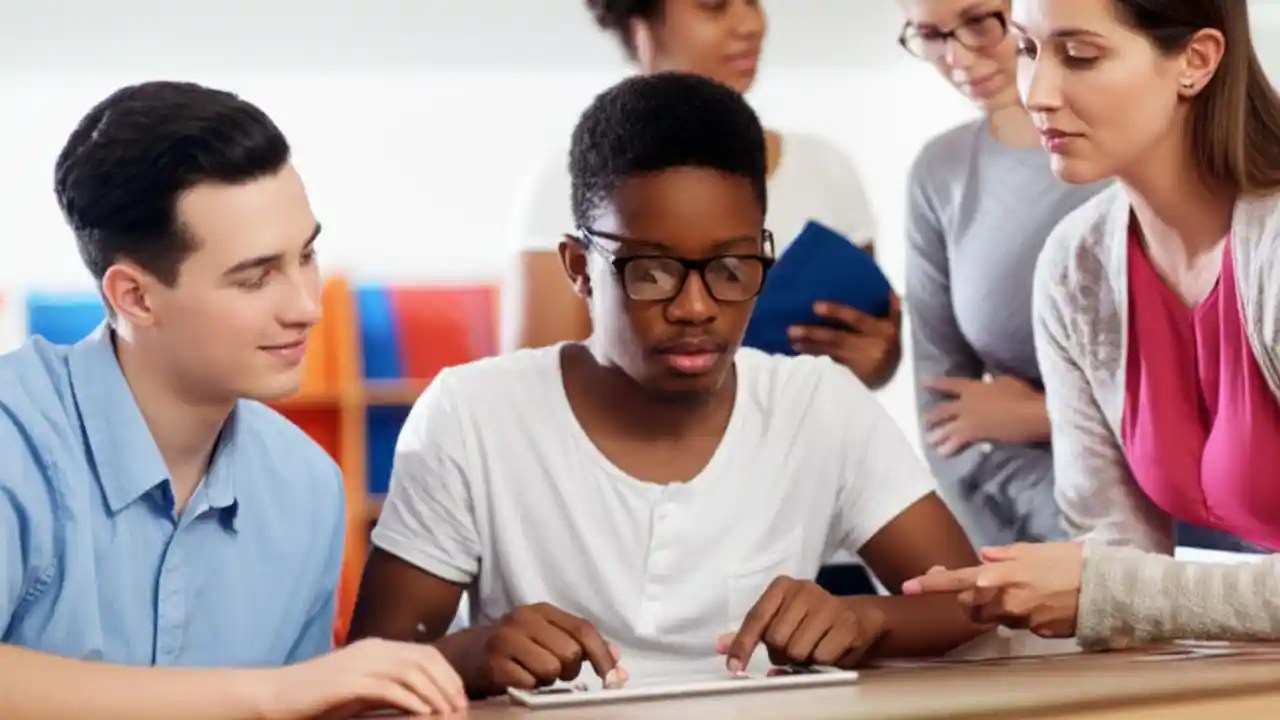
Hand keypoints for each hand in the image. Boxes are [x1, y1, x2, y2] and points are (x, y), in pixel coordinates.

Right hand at [261, 638, 466, 718]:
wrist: (276, 695)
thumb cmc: (318, 697)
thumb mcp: (360, 689)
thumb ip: (388, 688)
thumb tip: (422, 701)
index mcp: (377, 647)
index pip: (426, 652)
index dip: (448, 674)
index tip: (460, 697)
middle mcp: (373, 649)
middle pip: (424, 659)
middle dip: (448, 684)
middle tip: (460, 708)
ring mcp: (360, 663)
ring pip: (412, 672)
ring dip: (435, 693)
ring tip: (447, 713)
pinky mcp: (348, 682)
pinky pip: (389, 688)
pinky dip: (411, 700)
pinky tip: (423, 714)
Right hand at [478, 603, 626, 694]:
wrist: (464, 655)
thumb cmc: (513, 646)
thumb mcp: (546, 635)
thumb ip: (581, 642)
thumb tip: (616, 658)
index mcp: (541, 610)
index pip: (583, 629)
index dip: (602, 656)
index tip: (614, 677)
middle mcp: (524, 619)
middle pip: (570, 652)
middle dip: (569, 670)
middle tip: (554, 671)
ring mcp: (506, 640)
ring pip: (552, 670)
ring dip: (548, 680)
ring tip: (533, 673)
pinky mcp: (494, 664)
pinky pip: (530, 683)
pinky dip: (529, 687)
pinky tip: (518, 679)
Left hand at [716, 577, 887, 672]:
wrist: (858, 617)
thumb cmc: (811, 620)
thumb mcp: (780, 619)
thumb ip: (750, 633)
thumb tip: (720, 646)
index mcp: (782, 586)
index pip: (756, 618)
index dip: (743, 645)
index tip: (733, 667)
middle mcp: (804, 589)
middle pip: (776, 639)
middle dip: (782, 652)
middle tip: (794, 647)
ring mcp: (827, 604)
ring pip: (797, 650)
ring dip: (802, 659)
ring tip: (811, 646)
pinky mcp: (846, 623)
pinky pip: (821, 657)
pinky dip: (821, 661)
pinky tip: (828, 648)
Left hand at [789, 294, 901, 388]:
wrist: (904, 377)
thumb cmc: (896, 344)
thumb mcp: (897, 326)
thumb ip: (894, 309)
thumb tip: (892, 290)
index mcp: (881, 331)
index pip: (855, 319)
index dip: (836, 312)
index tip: (814, 306)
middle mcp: (870, 348)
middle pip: (837, 339)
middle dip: (813, 334)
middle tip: (791, 330)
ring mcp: (862, 366)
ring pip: (832, 355)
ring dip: (811, 349)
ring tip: (793, 344)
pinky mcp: (856, 379)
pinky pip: (834, 369)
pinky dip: (819, 365)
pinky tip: (805, 362)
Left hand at [901, 542, 1084, 638]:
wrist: (1108, 588)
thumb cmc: (1072, 561)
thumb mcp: (1037, 549)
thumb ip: (1007, 554)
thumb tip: (984, 554)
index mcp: (1000, 575)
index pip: (957, 581)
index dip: (931, 584)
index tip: (908, 587)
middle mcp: (1004, 600)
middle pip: (970, 606)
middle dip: (972, 598)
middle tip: (989, 586)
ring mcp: (1020, 619)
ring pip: (994, 617)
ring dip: (998, 607)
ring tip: (1024, 592)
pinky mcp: (1037, 633)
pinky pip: (1020, 624)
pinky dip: (1024, 615)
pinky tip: (1043, 603)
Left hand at [924, 375, 1048, 455]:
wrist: (1029, 414)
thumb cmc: (1022, 394)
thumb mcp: (1006, 381)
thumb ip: (993, 381)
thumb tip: (987, 379)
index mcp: (973, 387)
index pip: (950, 384)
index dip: (936, 383)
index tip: (924, 383)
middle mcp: (966, 403)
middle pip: (943, 410)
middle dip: (933, 416)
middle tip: (925, 421)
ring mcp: (969, 420)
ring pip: (946, 428)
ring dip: (937, 435)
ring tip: (929, 440)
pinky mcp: (975, 434)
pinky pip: (957, 442)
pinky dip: (950, 447)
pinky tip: (943, 453)